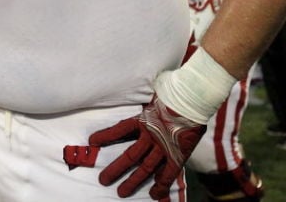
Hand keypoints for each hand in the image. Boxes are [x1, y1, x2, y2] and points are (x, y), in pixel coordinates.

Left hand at [89, 95, 205, 199]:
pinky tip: (154, 195)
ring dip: (133, 181)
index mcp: (143, 120)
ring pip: (146, 168)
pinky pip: (168, 173)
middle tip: (103, 180)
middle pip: (130, 155)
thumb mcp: (153, 96)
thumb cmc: (173, 94)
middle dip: (116, 168)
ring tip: (121, 193)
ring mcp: (164, 147)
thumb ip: (144, 103)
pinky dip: (162, 185)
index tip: (92, 142)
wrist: (193, 100)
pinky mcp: (178, 155)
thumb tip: (137, 98)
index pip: (120, 129)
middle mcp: (151, 135)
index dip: (106, 136)